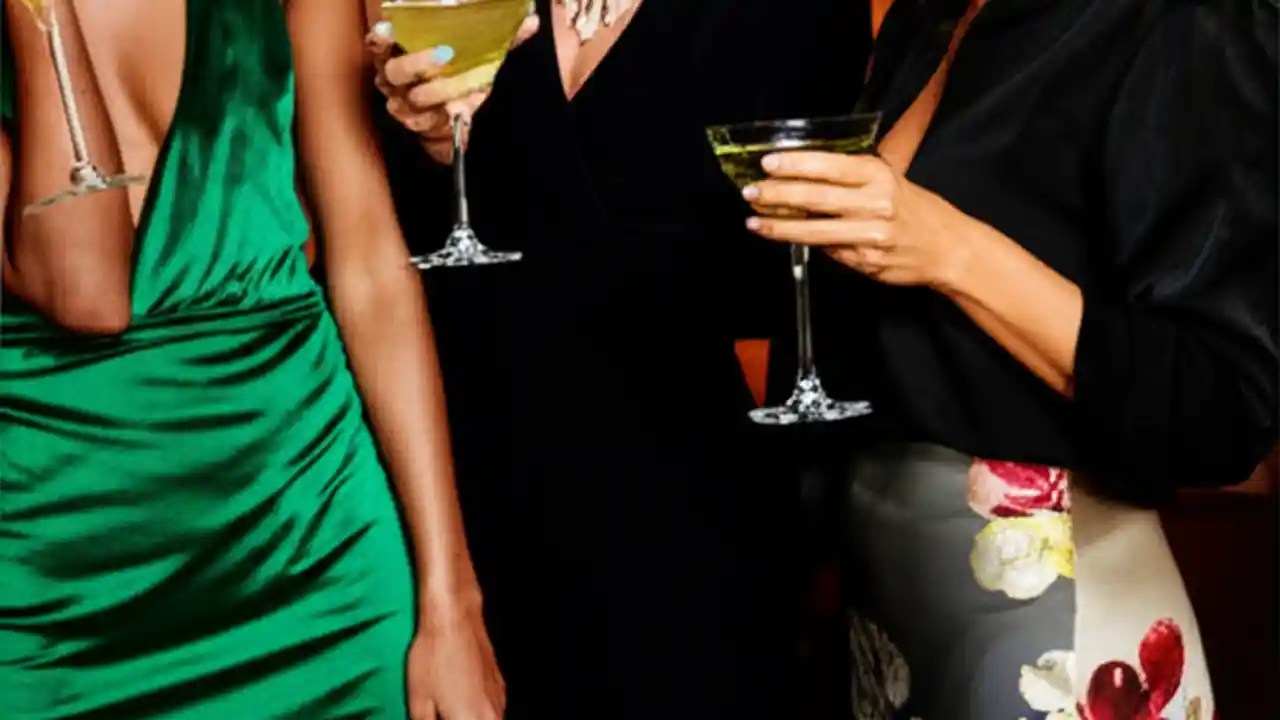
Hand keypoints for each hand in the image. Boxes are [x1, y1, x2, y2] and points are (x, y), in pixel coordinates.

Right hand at [367, 13, 539, 163]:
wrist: (454, 113)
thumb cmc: (455, 72)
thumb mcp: (472, 52)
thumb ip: (497, 37)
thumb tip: (530, 23)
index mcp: (397, 51)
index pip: (378, 42)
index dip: (380, 37)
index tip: (387, 30)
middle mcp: (393, 78)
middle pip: (395, 71)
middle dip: (418, 62)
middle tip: (445, 54)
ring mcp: (403, 103)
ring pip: (414, 98)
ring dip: (441, 90)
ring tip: (464, 86)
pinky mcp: (417, 124)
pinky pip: (429, 120)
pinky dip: (448, 113)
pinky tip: (462, 107)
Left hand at [407, 594, 505, 719]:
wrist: (454, 617)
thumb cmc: (434, 655)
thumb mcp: (419, 701)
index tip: (436, 719)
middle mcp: (492, 715)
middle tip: (443, 715)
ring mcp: (499, 700)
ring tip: (453, 712)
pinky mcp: (500, 686)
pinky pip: (494, 712)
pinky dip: (481, 715)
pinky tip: (464, 707)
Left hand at [741, 152, 977, 289]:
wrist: (949, 248)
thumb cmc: (916, 209)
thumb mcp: (891, 179)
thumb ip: (853, 174)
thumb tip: (803, 168)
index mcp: (879, 175)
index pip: (830, 165)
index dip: (796, 164)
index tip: (767, 162)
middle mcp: (875, 204)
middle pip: (816, 198)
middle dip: (777, 195)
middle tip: (750, 192)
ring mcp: (870, 236)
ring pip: (815, 231)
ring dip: (779, 227)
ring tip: (754, 222)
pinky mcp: (866, 262)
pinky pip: (828, 252)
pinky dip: (804, 244)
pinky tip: (785, 237)